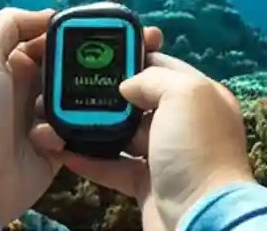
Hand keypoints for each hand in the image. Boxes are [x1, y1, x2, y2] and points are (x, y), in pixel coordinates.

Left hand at [0, 8, 162, 223]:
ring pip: (77, 103)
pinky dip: (66, 136)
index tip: (100, 33)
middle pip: (67, 71)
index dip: (70, 35)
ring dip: (77, 104)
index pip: (48, 41)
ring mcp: (41, 122)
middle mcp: (27, 89)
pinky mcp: (53, 152)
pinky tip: (51, 141)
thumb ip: (11, 24)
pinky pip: (74, 136)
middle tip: (111, 67)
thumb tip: (49, 14)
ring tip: (78, 106)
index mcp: (11, 64)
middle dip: (85, 69)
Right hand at [53, 53, 253, 230]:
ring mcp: (165, 157)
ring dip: (98, 126)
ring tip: (64, 113)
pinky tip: (64, 148)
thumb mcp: (183, 95)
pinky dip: (91, 160)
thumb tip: (126, 86)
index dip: (136, 57)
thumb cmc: (195, 149)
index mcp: (202, 97)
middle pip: (143, 101)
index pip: (165, 67)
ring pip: (126, 135)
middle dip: (112, 93)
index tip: (101, 53)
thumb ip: (153, 78)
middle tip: (76, 83)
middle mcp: (185, 125)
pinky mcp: (147, 186)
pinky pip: (115, 167)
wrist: (200, 218)